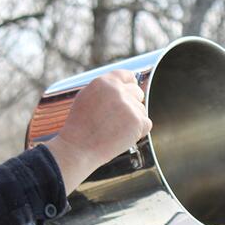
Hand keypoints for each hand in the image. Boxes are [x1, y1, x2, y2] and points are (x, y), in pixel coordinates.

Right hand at [43, 70, 152, 192]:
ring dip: (133, 121)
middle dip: (132, 105)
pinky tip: (121, 137)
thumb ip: (104, 90)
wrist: (78, 148)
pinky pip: (146, 124)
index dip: (131, 84)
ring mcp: (128, 105)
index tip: (132, 92)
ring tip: (115, 131)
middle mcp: (117, 90)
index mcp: (103, 82)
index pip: (127, 75)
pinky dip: (138, 132)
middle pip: (138, 93)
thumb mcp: (86, 98)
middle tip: (119, 120)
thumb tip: (122, 86)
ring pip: (142, 110)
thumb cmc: (79, 128)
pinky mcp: (137, 121)